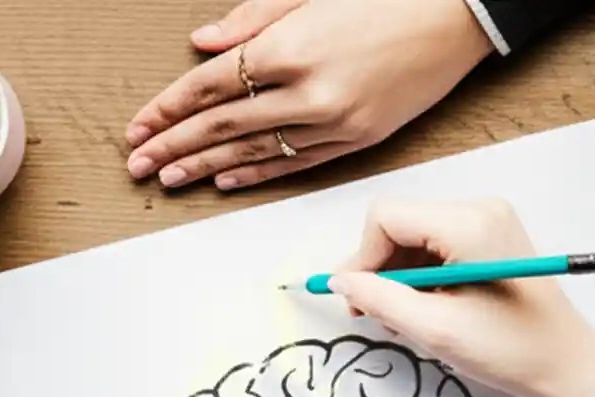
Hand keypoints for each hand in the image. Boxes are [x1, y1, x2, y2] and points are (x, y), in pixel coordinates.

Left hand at [125, 0, 492, 190]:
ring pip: (254, 151)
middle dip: (174, 146)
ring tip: (170, 180)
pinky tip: (225, 182)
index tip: (139, 127)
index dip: (168, 109)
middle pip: (222, 125)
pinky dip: (257, 174)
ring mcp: (335, 121)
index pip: (210, 85)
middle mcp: (309, 91)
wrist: (456, 16)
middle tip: (138, 165)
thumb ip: (251, 19)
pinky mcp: (359, 139)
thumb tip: (201, 44)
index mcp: (290, 46)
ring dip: (206, 167)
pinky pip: (295, 164)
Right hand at [329, 198, 594, 396]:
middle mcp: (479, 209)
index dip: (363, 259)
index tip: (359, 302)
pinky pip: (437, 245)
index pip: (386, 218)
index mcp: (467, 223)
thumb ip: (378, 298)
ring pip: (414, 237)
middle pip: (400, 225)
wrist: (567, 366)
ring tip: (408, 320)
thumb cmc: (507, 349)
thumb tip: (340, 281)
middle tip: (376, 317)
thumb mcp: (433, 328)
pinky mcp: (492, 238)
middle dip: (381, 270)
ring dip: (401, 278)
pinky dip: (422, 277)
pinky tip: (429, 310)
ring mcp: (488, 221)